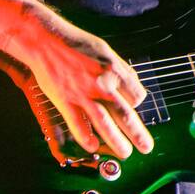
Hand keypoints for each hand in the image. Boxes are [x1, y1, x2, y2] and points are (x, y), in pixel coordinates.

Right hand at [9, 12, 154, 161]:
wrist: (47, 40)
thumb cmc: (78, 44)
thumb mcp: (106, 51)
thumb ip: (120, 71)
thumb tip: (134, 86)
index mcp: (114, 70)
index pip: (136, 96)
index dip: (136, 104)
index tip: (132, 107)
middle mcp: (102, 84)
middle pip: (126, 114)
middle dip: (138, 134)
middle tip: (147, 147)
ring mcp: (83, 94)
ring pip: (105, 124)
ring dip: (117, 141)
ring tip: (126, 153)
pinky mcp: (65, 101)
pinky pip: (78, 125)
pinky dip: (87, 138)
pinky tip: (93, 147)